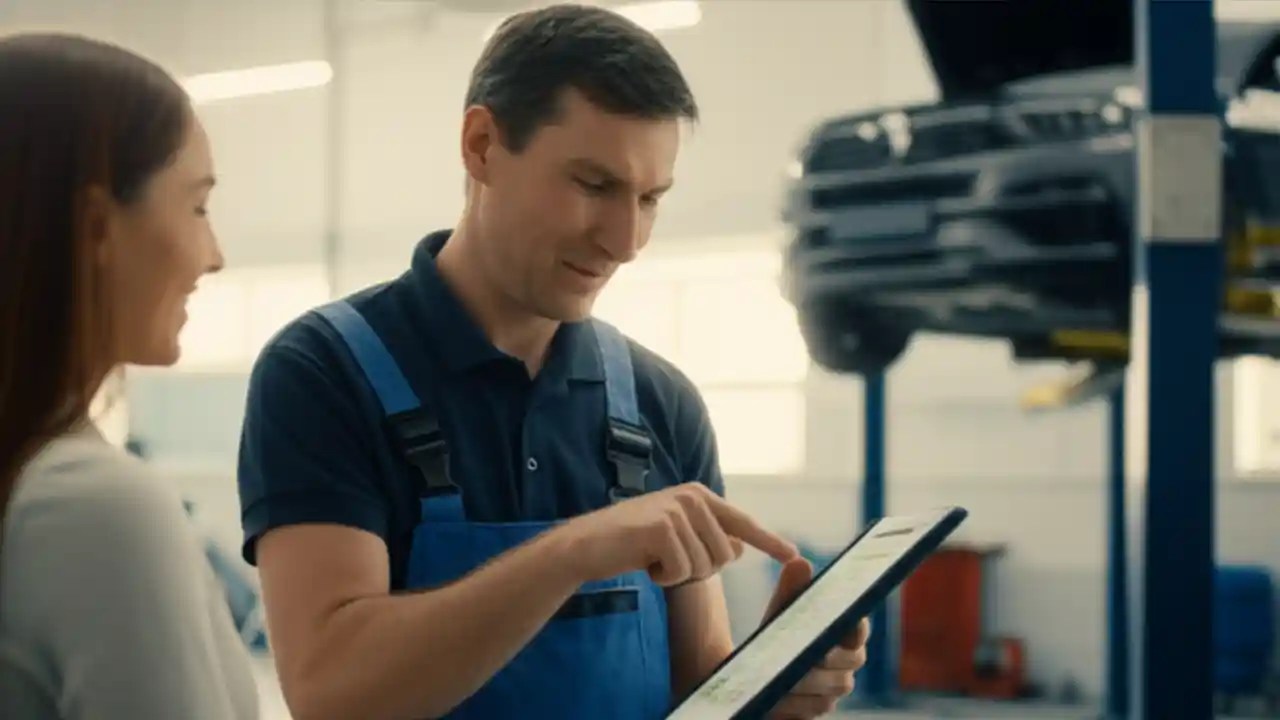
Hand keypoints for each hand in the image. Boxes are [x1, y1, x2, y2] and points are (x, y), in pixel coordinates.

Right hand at [557, 483, 798, 585]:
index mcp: (699, 496)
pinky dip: (664, 578)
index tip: (793, 554)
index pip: (742, 522)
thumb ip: (707, 538)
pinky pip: (682, 571)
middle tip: (668, 562)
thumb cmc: (631, 543)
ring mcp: (677, 510)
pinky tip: (644, 562)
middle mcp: (692, 497)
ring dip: (679, 575)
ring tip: (653, 559)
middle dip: (700, 571)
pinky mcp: (661, 527)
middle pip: (725, 556)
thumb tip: (738, 549)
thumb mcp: (675, 536)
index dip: (769, 541)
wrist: (585, 545)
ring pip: (705, 566)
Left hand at [762, 557, 869, 718]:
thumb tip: (800, 562)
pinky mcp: (815, 713)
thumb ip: (790, 591)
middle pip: (850, 662)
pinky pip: (813, 712)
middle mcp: (846, 664)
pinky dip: (794, 705)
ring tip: (779, 677)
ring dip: (805, 683)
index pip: (859, 628)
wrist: (751, 675)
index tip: (840, 624)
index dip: (854, 628)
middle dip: (824, 657)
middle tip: (803, 654)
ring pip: (831, 689)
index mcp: (845, 634)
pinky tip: (775, 699)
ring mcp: (833, 691)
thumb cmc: (774, 638)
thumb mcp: (778, 613)